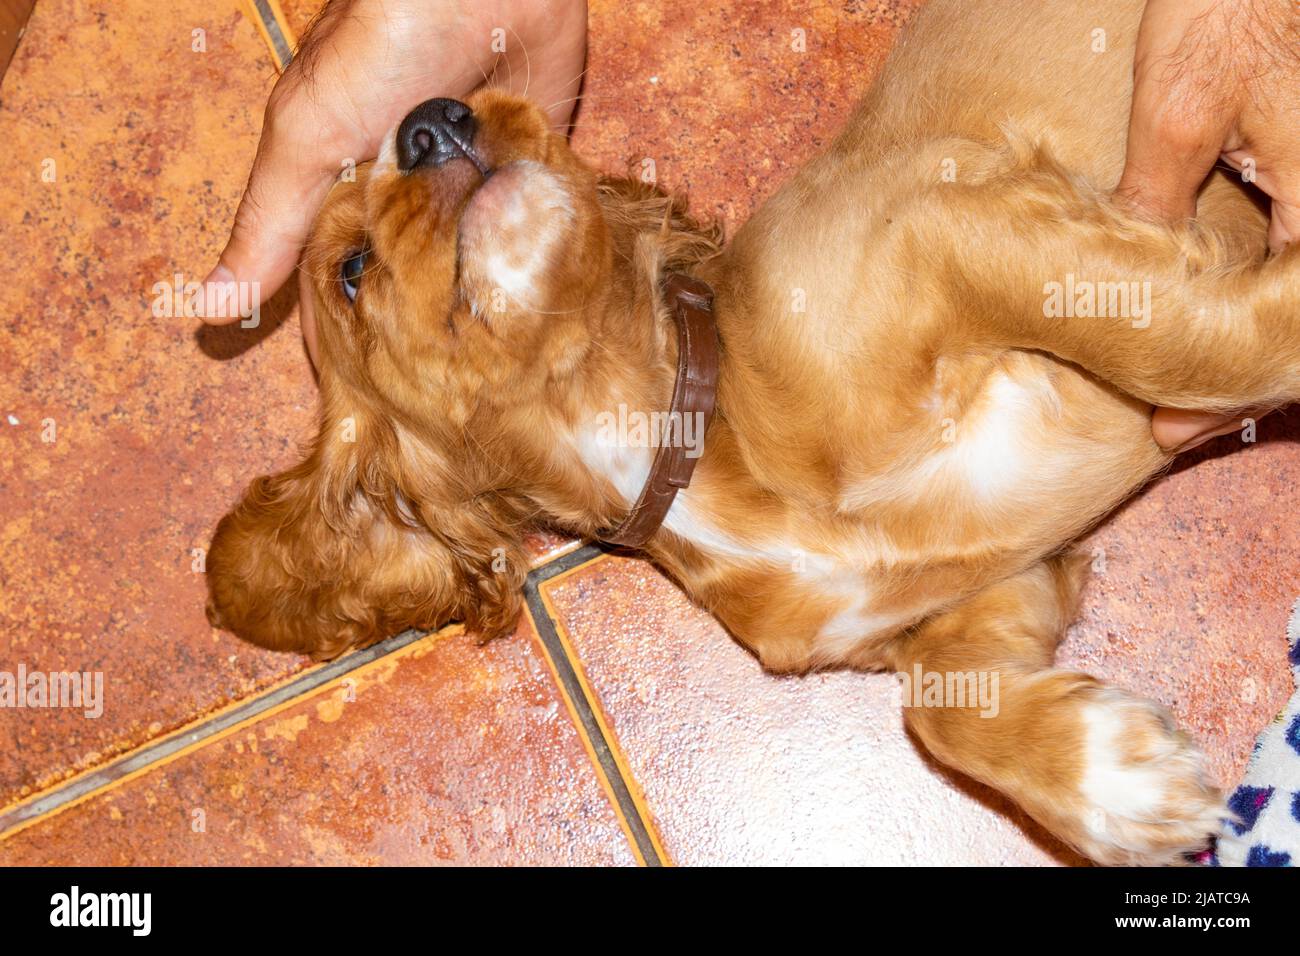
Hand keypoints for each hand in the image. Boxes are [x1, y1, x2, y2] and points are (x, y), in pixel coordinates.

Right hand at [198, 0, 587, 366]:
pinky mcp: (534, 176)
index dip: (353, 344)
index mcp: (353, 198)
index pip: (345, 289)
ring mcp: (475, 193)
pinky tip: (545, 326)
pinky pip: (533, 236)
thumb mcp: (306, 135)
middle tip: (448, 410)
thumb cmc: (380, 44)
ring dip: (486, 315)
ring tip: (499, 387)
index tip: (374, 405)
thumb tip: (208, 306)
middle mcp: (413, 203)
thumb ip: (269, 220)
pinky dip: (534, 266)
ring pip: (478, 275)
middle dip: (427, 342)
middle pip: (417, 293)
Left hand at [1115, 0, 1299, 450]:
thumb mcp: (1180, 110)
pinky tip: (1227, 334)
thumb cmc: (1232, 9)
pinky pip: (1299, 273)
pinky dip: (1267, 311)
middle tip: (1176, 429)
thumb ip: (1159, 200)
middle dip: (1244, 386)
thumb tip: (1126, 278)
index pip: (1285, 329)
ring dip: (1259, 357)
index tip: (1174, 423)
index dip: (1229, 384)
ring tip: (1194, 405)